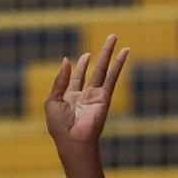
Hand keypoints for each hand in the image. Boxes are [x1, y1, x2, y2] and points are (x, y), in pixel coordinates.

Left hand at [45, 34, 131, 149]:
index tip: (86, 56)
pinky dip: (119, 64)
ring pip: (104, 70)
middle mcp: (85, 95)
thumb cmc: (59, 126)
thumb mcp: (52, 100)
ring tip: (114, 37)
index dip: (81, 66)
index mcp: (71, 97)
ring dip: (109, 53)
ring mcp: (96, 96)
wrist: (73, 140)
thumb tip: (66, 60)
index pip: (78, 77)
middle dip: (101, 54)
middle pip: (95, 70)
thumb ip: (59, 80)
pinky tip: (124, 52)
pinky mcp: (105, 97)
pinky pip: (112, 77)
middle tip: (110, 38)